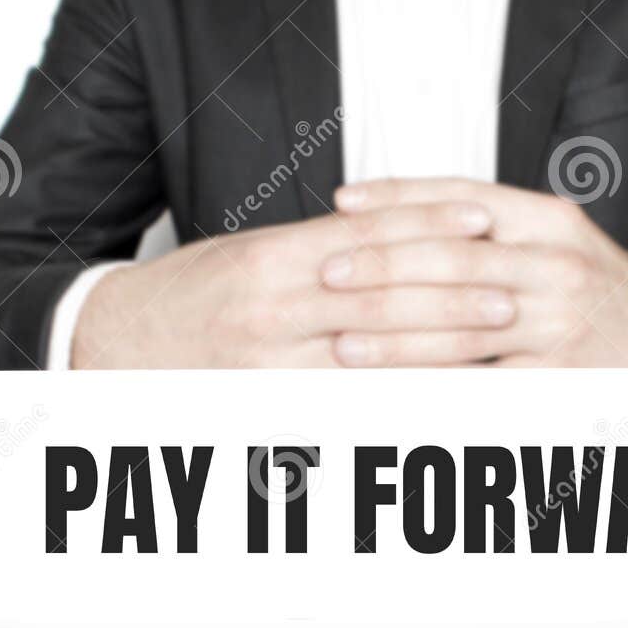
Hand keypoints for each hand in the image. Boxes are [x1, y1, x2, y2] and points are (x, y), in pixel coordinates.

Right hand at [71, 201, 519, 367]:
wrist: (114, 348)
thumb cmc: (188, 296)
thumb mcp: (249, 254)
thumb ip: (319, 248)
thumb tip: (394, 234)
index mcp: (271, 260)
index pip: (367, 237)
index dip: (430, 227)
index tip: (484, 220)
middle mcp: (273, 312)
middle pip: (382, 299)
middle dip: (453, 297)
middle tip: (513, 295)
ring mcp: (272, 367)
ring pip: (376, 358)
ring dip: (443, 352)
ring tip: (495, 343)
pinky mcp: (270, 407)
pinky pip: (353, 405)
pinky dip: (404, 399)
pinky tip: (446, 396)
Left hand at [328, 178, 627, 367]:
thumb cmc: (593, 284)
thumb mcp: (551, 236)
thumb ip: (482, 222)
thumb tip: (383, 211)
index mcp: (548, 220)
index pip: (460, 199)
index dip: (397, 199)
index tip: (343, 205)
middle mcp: (555, 265)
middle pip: (453, 260)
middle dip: (383, 267)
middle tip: (327, 273)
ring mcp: (559, 323)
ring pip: (462, 327)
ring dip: (396, 338)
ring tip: (343, 342)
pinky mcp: (559, 377)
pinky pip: (483, 383)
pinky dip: (434, 387)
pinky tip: (394, 390)